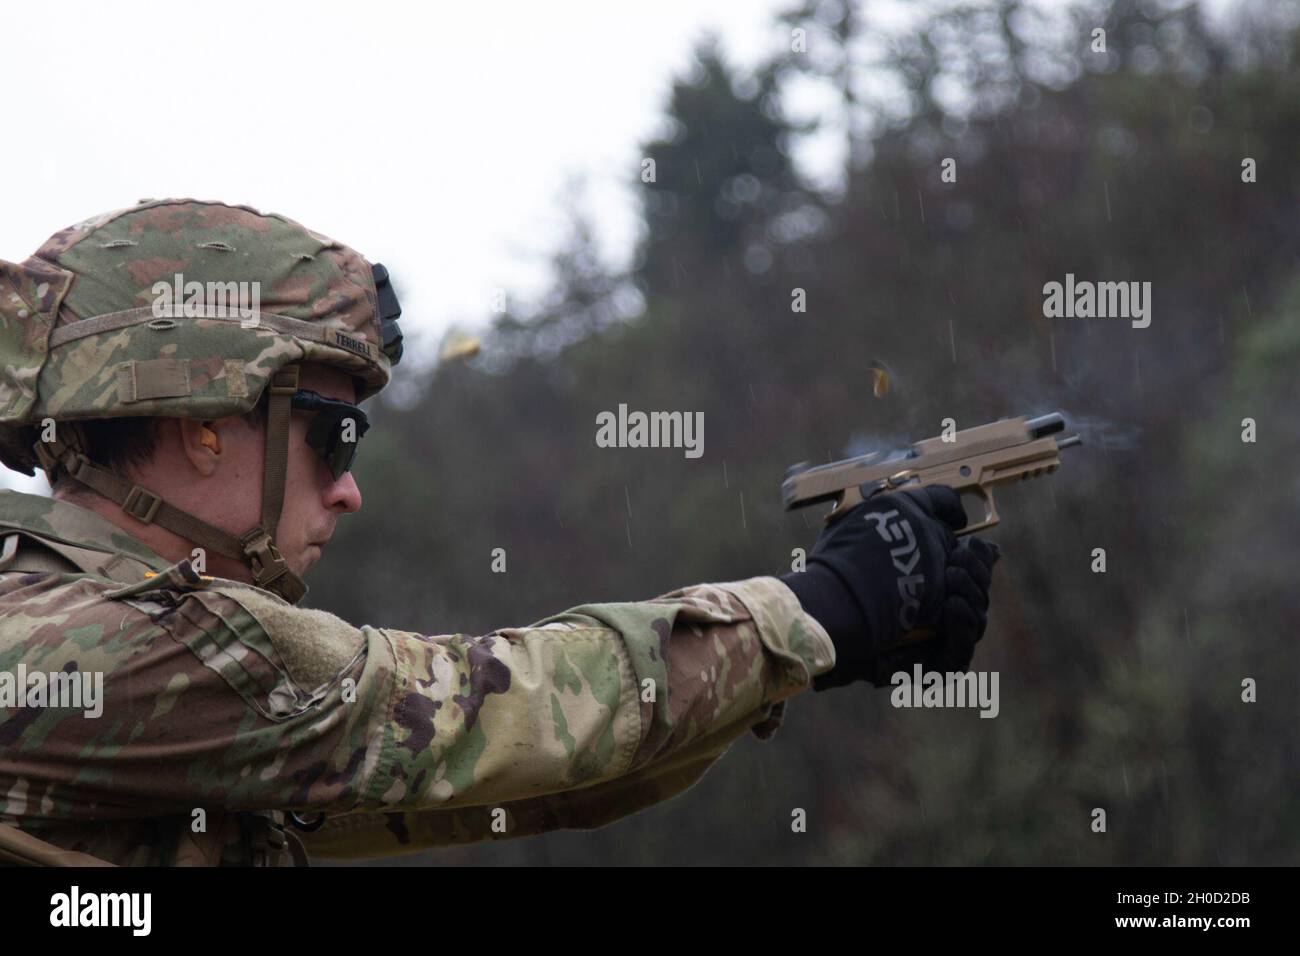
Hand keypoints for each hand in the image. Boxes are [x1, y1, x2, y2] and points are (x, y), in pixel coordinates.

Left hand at [778, 486, 999, 688]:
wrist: (828, 598)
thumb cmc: (855, 557)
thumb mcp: (894, 512)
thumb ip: (931, 503)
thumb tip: (961, 515)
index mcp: (928, 578)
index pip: (970, 573)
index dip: (977, 560)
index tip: (966, 544)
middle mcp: (929, 611)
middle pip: (977, 597)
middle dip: (976, 575)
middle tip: (957, 559)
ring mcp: (928, 641)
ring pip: (974, 623)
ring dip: (972, 596)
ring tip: (952, 579)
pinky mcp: (924, 668)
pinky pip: (957, 657)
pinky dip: (963, 629)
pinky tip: (953, 606)